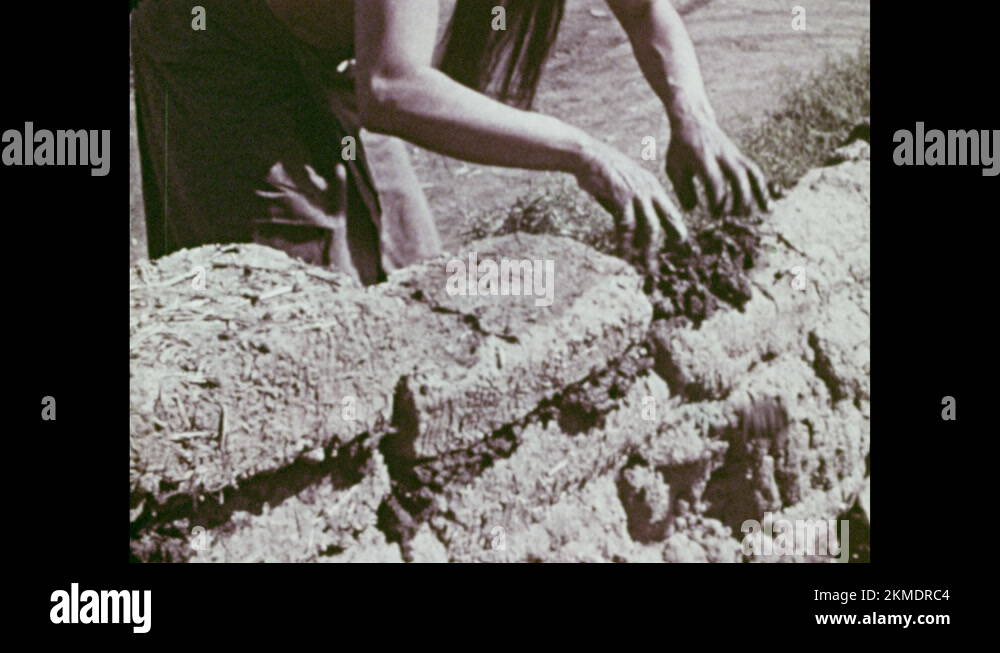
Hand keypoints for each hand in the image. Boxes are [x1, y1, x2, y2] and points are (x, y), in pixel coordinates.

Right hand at [575, 137, 687, 272]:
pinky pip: (627, 225)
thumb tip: (634, 234)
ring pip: (650, 227)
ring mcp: (637, 194)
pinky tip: (625, 255)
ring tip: (647, 267)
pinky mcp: (622, 197)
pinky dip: (626, 243)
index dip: (677, 228)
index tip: (681, 246)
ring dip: (649, 250)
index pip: (670, 211)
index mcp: (652, 187)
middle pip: (667, 219)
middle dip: (672, 241)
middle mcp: (649, 191)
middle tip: (677, 255)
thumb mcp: (624, 191)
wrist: (588, 155)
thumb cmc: (603, 174)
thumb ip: (631, 210)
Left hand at [666, 118, 772, 216]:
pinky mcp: (740, 157)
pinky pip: (754, 172)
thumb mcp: (674, 167)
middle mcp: (721, 155)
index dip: (717, 200)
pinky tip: (766, 206)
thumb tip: (693, 209)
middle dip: (739, 199)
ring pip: (751, 173)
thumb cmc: (681, 148)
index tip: (714, 215)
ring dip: (757, 194)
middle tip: (733, 217)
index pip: (715, 181)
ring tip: (761, 212)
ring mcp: (733, 155)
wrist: (694, 121)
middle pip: (737, 176)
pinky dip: (762, 189)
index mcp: (702, 158)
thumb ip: (682, 189)